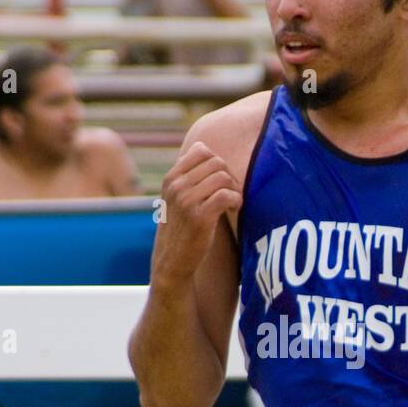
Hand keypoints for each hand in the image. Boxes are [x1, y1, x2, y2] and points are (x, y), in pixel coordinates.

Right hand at [152, 141, 241, 283]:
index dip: (219, 163)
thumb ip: (188, 173)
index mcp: (171, 178)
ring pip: (223, 178)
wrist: (173, 260)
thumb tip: (202, 146)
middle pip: (216, 163)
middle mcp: (176, 186)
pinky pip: (226, 195)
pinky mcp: (199, 217)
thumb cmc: (181, 226)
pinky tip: (232, 210)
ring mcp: (186, 201)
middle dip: (230, 176)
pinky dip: (236, 201)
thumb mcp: (177, 196)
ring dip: (235, 190)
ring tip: (232, 203)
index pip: (202, 151)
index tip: (221, 181)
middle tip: (231, 194)